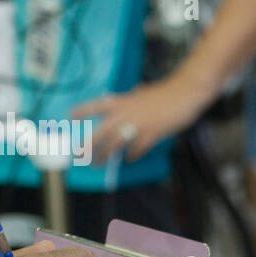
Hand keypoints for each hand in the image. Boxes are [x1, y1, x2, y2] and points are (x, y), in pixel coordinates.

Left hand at [71, 74, 210, 162]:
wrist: (184, 92)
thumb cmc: (164, 92)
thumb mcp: (142, 93)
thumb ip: (132, 98)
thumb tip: (129, 96)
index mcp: (123, 101)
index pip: (97, 105)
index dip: (83, 111)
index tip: (70, 116)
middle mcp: (127, 113)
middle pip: (102, 131)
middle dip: (88, 144)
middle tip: (77, 154)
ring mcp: (139, 125)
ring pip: (116, 144)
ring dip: (105, 155)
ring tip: (97, 164)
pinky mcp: (152, 134)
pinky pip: (138, 149)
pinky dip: (132, 155)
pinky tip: (130, 159)